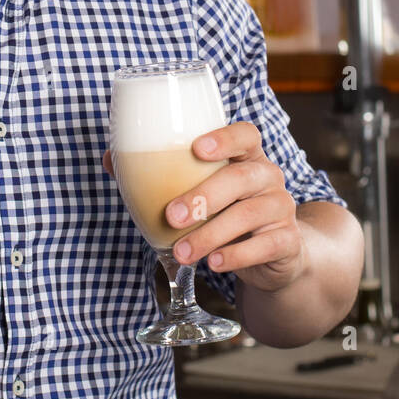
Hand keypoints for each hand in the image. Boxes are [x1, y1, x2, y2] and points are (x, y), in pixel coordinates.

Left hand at [101, 121, 307, 292]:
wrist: (271, 251)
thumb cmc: (226, 211)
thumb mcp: (199, 190)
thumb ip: (159, 174)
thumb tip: (111, 159)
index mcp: (246, 156)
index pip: (246, 134)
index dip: (224, 137)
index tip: (196, 148)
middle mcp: (268, 177)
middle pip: (242, 177)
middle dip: (204, 196)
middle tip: (171, 216)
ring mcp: (281, 208)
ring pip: (250, 214)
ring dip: (211, 234)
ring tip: (182, 252)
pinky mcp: (286, 241)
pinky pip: (265, 245)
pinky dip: (237, 256)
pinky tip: (214, 263)